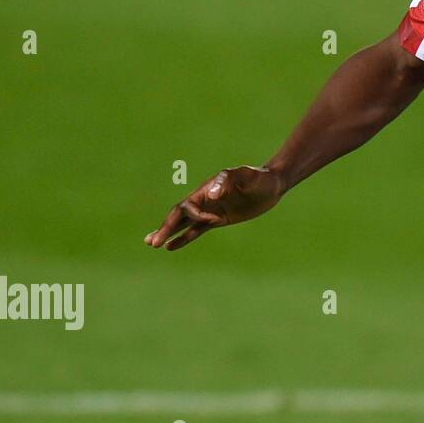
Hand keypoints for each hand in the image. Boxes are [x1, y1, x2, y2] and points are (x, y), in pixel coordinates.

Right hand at [144, 165, 283, 250]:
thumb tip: (212, 194)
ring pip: (183, 223)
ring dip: (168, 233)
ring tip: (152, 244)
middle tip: (151, 242)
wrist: (272, 184)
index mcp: (206, 189)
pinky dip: (183, 238)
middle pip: (178, 215)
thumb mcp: (246, 175)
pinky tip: (171, 247)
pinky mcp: (218, 220)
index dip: (196, 216)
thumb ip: (228, 180)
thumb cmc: (259, 177)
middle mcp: (204, 200)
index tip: (214, 220)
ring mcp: (210, 210)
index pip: (189, 206)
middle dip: (165, 228)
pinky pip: (196, 230)